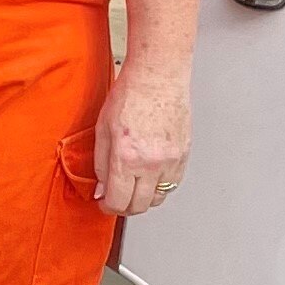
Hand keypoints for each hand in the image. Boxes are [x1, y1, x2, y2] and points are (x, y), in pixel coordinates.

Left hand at [93, 60, 188, 217]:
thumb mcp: (102, 130)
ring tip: (134, 186)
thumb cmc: (130, 95)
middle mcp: (151, 163)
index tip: (105, 204)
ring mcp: (171, 161)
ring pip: (158, 198)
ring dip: (144, 198)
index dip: (107, 207)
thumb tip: (102, 189)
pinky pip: (173, 184)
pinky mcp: (184, 156)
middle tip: (117, 198)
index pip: (118, 201)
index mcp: (126, 157)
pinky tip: (150, 175)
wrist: (158, 77)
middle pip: (139, 206)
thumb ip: (100, 165)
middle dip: (125, 207)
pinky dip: (160, 186)